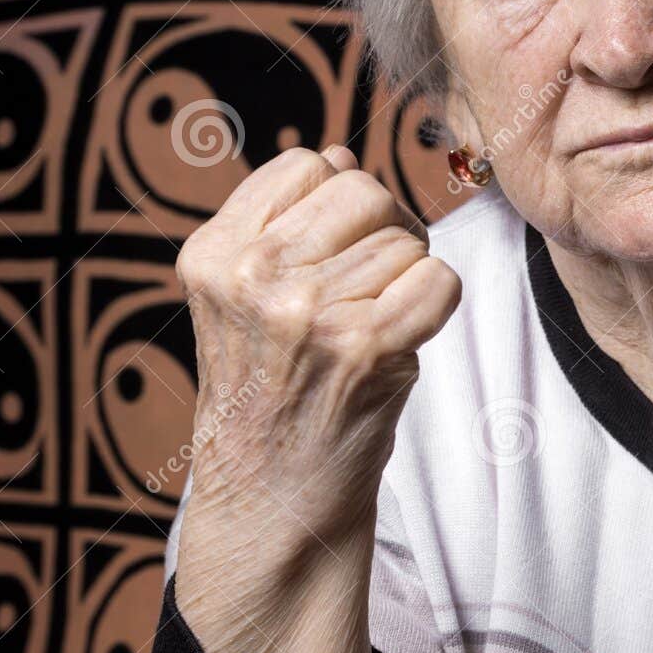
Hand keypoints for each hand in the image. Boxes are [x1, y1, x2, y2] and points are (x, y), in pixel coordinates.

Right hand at [169, 144, 460, 652]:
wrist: (272, 502)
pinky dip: (437, 306)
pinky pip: (439, 280)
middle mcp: (251, 275)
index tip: (335, 253)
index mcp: (213, 252)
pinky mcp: (362, 350)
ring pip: (406, 238)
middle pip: (364, 190)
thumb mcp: (251, 298)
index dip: (341, 202)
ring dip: (408, 279)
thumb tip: (338, 150)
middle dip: (385, 229)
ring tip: (372, 329)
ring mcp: (305, 312)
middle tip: (370, 289)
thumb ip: (290, 224)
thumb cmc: (273, 392)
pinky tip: (402, 342)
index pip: (308, 164)